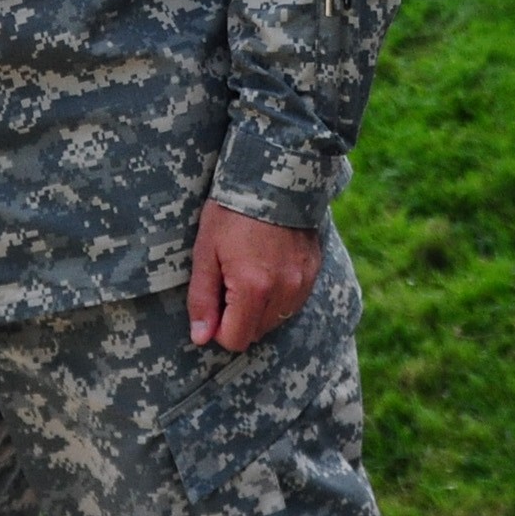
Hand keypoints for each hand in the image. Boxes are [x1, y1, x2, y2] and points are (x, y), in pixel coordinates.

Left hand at [187, 201, 322, 351]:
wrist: (273, 175)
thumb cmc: (232, 211)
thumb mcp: (205, 251)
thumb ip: (202, 299)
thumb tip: (200, 338)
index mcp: (253, 288)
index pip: (235, 339)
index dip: (218, 328)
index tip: (213, 301)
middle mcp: (284, 291)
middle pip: (256, 333)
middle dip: (238, 317)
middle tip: (228, 280)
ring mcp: (303, 282)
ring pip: (276, 319)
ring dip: (259, 307)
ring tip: (249, 270)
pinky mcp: (314, 271)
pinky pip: (293, 301)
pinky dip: (278, 294)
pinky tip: (268, 265)